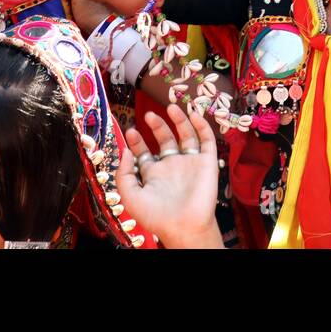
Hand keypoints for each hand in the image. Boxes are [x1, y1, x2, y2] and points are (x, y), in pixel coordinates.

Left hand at [114, 104, 221, 248]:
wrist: (183, 225)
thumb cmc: (156, 216)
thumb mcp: (130, 196)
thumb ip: (123, 174)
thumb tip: (126, 151)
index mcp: (154, 174)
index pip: (145, 152)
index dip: (137, 141)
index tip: (131, 130)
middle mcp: (172, 166)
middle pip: (165, 139)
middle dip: (157, 126)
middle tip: (149, 115)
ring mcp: (190, 162)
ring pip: (187, 135)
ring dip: (180, 120)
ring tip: (171, 107)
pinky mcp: (207, 161)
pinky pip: (207, 140)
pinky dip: (202, 126)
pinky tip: (194, 114)